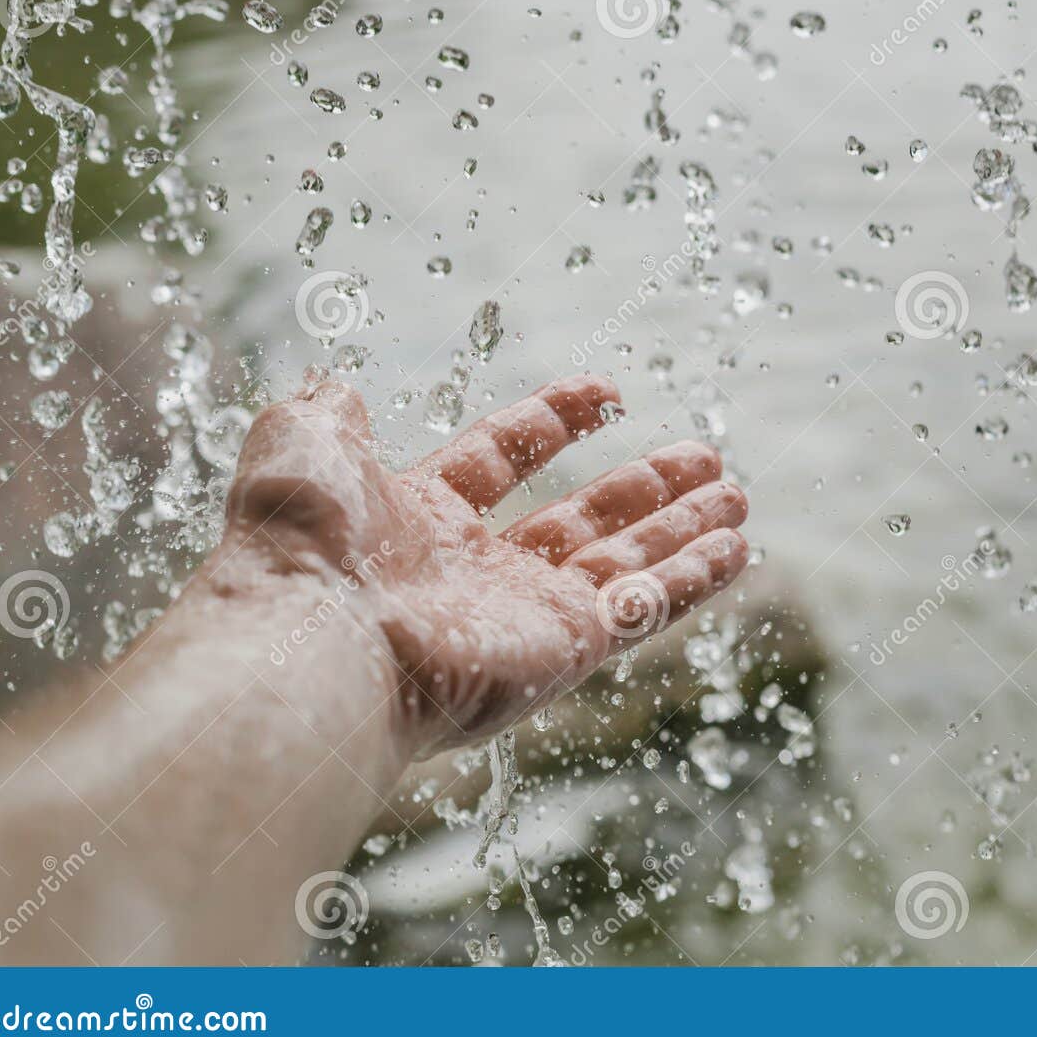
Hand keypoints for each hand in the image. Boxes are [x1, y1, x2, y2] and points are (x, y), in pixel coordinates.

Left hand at [208, 374, 748, 757]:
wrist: (314, 641)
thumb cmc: (299, 545)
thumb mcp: (301, 447)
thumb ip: (326, 414)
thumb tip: (337, 388)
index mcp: (424, 517)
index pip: (506, 458)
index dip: (556, 420)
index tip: (606, 391)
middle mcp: (482, 569)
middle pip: (584, 518)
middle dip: (646, 487)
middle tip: (704, 457)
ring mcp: (528, 613)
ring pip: (627, 563)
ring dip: (684, 528)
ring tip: (737, 495)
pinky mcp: (567, 648)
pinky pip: (645, 608)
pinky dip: (694, 581)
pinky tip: (736, 550)